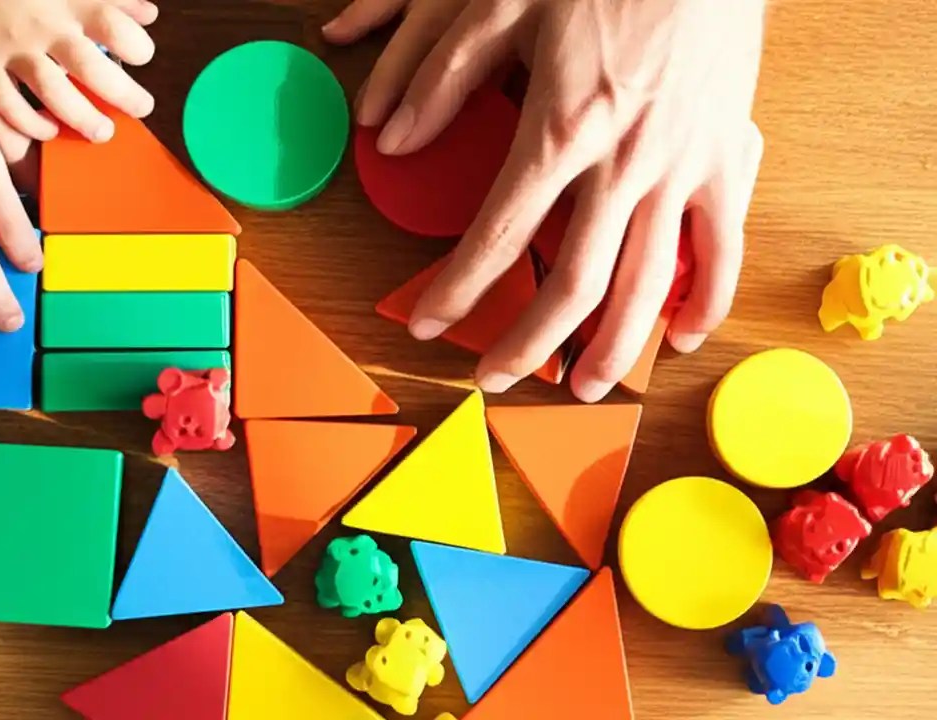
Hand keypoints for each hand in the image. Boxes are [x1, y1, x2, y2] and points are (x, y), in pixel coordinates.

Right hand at [0, 0, 157, 141]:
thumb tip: (148, 16)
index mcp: (73, 2)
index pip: (118, 30)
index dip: (138, 48)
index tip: (140, 57)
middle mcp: (46, 27)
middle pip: (93, 69)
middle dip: (124, 96)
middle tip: (140, 108)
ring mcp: (14, 48)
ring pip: (54, 92)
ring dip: (83, 118)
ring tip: (102, 132)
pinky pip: (9, 103)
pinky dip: (31, 123)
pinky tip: (49, 130)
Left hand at [326, 0, 765, 400]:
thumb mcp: (503, 1)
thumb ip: (441, 75)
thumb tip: (390, 136)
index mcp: (562, 128)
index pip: (498, 236)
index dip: (458, 291)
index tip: (428, 325)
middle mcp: (624, 163)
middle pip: (573, 283)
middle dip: (530, 343)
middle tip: (495, 379)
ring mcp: (683, 165)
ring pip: (647, 283)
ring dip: (613, 346)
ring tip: (583, 388)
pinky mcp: (726, 157)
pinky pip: (722, 246)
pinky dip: (706, 299)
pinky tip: (681, 337)